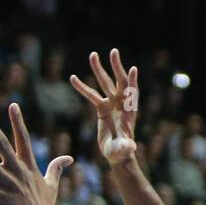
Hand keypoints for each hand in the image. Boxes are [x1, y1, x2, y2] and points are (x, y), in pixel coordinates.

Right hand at [70, 48, 138, 165]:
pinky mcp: (102, 107)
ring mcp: (111, 103)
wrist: (117, 153)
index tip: (133, 69)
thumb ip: (125, 146)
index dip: (132, 82)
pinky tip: (72, 78)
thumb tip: (130, 146)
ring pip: (105, 83)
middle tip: (113, 52)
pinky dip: (82, 87)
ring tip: (92, 54)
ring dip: (99, 69)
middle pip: (119, 81)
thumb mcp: (123, 149)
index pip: (132, 93)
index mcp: (128, 111)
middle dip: (116, 67)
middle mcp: (121, 104)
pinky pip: (90, 94)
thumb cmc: (121, 152)